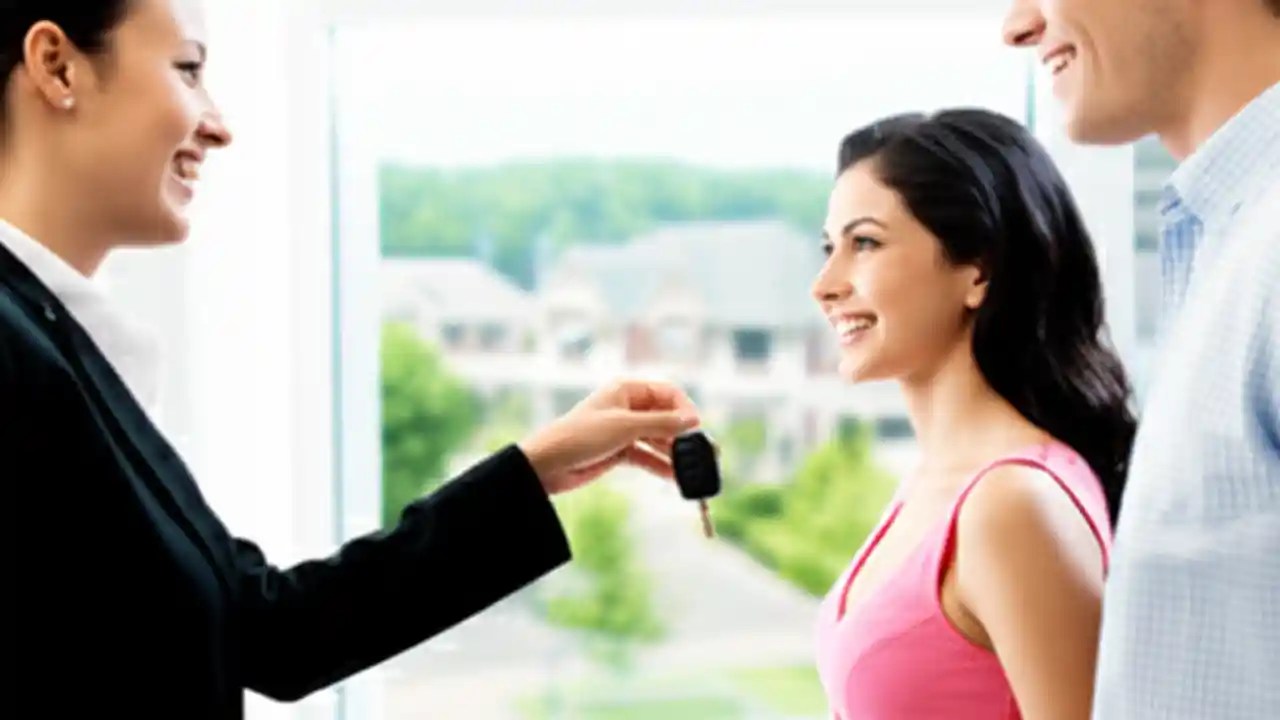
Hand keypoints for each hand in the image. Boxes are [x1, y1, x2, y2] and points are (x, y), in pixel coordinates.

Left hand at [518, 379, 699, 494]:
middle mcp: (627, 406)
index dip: (684, 408)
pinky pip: (646, 456)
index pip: (668, 392)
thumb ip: (661, 424)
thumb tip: (694, 419)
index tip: (696, 427)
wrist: (547, 464)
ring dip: (673, 453)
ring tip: (691, 470)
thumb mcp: (625, 427)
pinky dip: (659, 465)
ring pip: (657, 439)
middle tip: (703, 453)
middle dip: (682, 435)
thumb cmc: (581, 436)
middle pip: (665, 417)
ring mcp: (623, 429)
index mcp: (627, 389)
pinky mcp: (619, 451)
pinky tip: (674, 477)